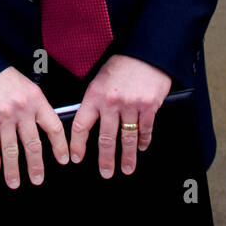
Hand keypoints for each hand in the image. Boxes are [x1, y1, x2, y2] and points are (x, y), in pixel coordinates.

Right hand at [0, 66, 68, 188]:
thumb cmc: (2, 76)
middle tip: (38, 179)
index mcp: (36, 99)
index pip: (54, 126)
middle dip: (36, 166)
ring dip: (13, 170)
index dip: (60, 146)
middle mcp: (22, 109)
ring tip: (15, 182)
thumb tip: (43, 127)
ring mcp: (4, 116)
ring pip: (11, 150)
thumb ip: (35, 106)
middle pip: (33, 144)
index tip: (63, 159)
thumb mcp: (27, 86)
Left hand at [69, 54, 171, 178]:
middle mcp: (112, 102)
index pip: (81, 125)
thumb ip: (95, 100)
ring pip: (127, 138)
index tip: (76, 158)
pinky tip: (141, 147)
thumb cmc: (121, 64)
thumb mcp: (100, 79)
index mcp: (95, 95)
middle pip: (106, 138)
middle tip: (106, 173)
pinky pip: (145, 129)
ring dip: (127, 157)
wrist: (145, 52)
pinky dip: (143, 141)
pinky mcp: (149, 106)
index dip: (77, 145)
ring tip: (126, 168)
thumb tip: (89, 122)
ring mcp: (132, 105)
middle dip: (106, 159)